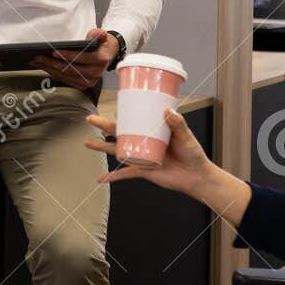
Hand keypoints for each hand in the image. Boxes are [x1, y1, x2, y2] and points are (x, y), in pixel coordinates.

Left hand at [31, 28, 111, 90]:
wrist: (107, 56)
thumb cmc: (101, 45)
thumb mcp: (102, 36)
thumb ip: (98, 34)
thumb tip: (99, 34)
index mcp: (101, 60)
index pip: (80, 58)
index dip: (66, 55)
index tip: (53, 52)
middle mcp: (95, 73)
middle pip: (69, 69)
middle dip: (51, 63)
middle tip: (38, 57)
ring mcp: (89, 81)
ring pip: (64, 76)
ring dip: (49, 69)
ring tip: (37, 61)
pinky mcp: (82, 85)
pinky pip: (64, 80)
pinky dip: (53, 73)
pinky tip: (44, 67)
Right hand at [84, 107, 251, 227]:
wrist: (196, 177)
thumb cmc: (194, 155)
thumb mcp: (186, 136)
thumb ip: (178, 124)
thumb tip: (168, 110)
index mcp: (153, 131)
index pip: (136, 119)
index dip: (125, 112)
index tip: (117, 105)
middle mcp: (145, 142)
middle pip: (120, 132)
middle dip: (104, 125)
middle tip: (91, 119)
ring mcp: (142, 156)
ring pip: (117, 150)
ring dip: (102, 147)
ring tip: (88, 142)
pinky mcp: (143, 171)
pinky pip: (124, 174)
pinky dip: (113, 177)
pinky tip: (101, 179)